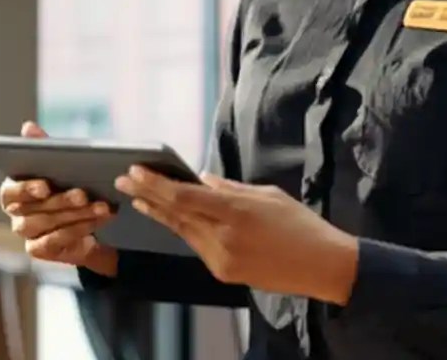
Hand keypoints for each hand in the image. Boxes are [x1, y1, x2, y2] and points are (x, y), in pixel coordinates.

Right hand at [0, 122, 118, 276]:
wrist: (82, 219)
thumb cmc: (65, 184)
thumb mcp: (58, 163)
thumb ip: (41, 147)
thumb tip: (28, 127)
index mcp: (12, 191)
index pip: (10, 192)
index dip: (26, 189)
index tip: (45, 185)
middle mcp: (16, 215)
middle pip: (33, 211)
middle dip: (60, 202)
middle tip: (83, 193)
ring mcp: (27, 235)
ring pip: (49, 226)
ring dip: (76, 216)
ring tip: (101, 206)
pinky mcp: (41, 250)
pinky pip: (59, 241)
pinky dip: (82, 229)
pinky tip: (100, 219)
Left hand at [116, 168, 358, 303]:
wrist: (322, 266)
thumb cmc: (300, 224)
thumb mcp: (267, 195)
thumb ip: (230, 188)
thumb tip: (203, 179)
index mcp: (235, 211)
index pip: (183, 196)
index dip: (155, 184)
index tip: (135, 171)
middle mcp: (223, 237)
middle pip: (175, 214)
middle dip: (147, 196)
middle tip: (123, 181)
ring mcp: (222, 259)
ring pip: (183, 232)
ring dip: (161, 214)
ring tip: (139, 199)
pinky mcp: (224, 274)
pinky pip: (198, 247)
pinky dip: (185, 230)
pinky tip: (173, 218)